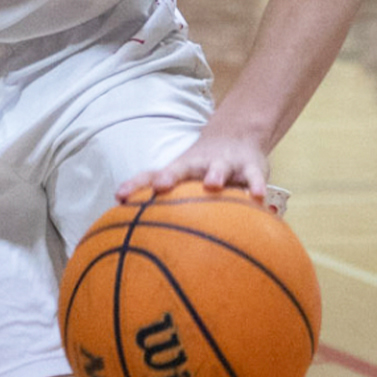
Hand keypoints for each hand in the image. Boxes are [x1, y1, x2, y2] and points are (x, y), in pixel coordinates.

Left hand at [114, 126, 270, 205]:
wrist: (237, 134)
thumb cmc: (202, 169)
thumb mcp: (185, 183)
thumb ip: (167, 208)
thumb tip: (137, 242)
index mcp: (179, 169)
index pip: (151, 175)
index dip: (135, 185)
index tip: (119, 196)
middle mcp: (198, 164)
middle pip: (181, 167)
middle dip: (170, 176)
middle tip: (161, 185)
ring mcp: (224, 162)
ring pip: (218, 166)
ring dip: (214, 173)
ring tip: (213, 184)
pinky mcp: (250, 165)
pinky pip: (253, 176)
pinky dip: (255, 185)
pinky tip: (257, 197)